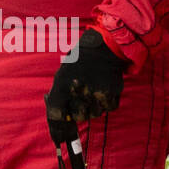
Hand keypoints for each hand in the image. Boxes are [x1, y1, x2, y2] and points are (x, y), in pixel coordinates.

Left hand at [45, 28, 127, 142]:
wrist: (103, 47)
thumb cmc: (79, 62)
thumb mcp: (62, 74)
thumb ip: (58, 96)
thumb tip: (58, 117)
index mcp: (62, 84)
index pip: (56, 114)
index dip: (59, 120)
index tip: (64, 121)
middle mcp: (78, 90)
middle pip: (78, 117)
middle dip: (79, 112)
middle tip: (82, 99)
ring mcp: (96, 93)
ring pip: (95, 114)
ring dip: (94, 106)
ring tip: (94, 90)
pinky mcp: (111, 93)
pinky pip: (109, 109)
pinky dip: (108, 102)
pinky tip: (105, 89)